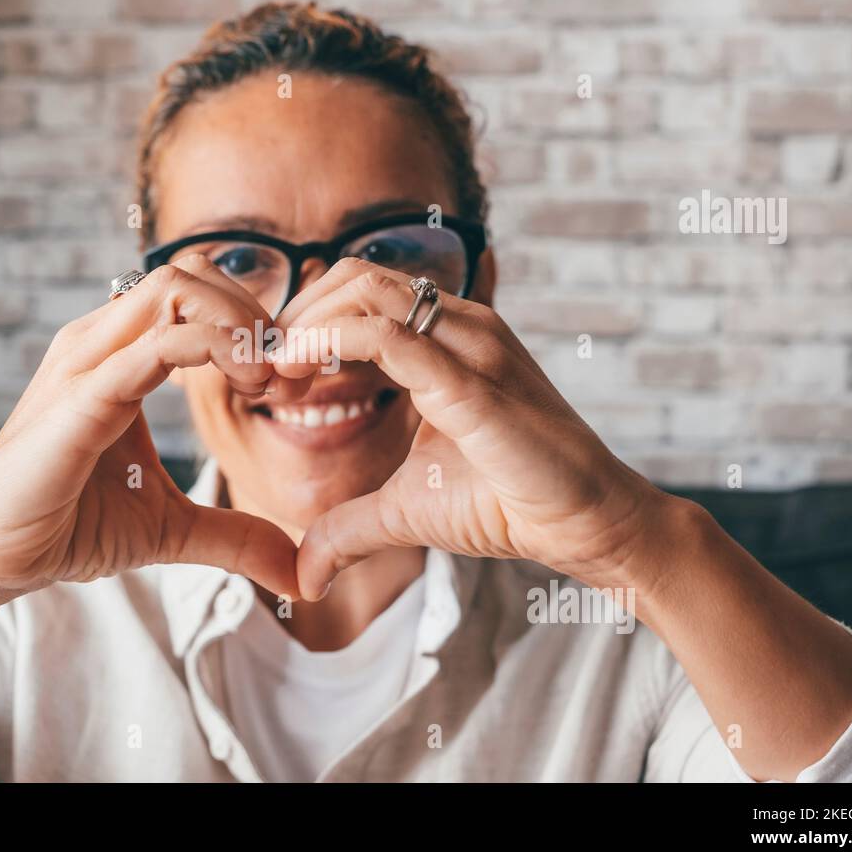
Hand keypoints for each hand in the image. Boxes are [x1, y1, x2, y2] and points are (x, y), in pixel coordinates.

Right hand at [0, 255, 300, 601]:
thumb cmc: (69, 527)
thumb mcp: (172, 529)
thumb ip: (235, 535)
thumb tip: (298, 573)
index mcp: (119, 354)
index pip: (195, 291)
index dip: (252, 324)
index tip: (285, 383)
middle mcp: (99, 342)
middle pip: (191, 272)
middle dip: (253, 314)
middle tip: (281, 377)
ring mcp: (85, 363)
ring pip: (175, 288)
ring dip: (239, 325)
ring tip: (264, 382)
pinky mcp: (79, 399)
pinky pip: (154, 345)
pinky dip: (214, 350)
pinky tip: (244, 387)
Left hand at [271, 258, 672, 599]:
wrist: (586, 526)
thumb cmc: (509, 502)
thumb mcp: (408, 510)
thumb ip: (349, 528)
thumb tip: (306, 574)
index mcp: (448, 340)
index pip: (361, 295)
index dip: (305, 325)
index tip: (270, 376)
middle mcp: (461, 328)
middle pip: (357, 277)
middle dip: (298, 314)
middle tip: (265, 371)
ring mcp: (472, 347)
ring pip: (367, 291)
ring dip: (306, 323)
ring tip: (276, 373)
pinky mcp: (474, 386)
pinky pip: (389, 338)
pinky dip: (329, 342)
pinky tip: (297, 374)